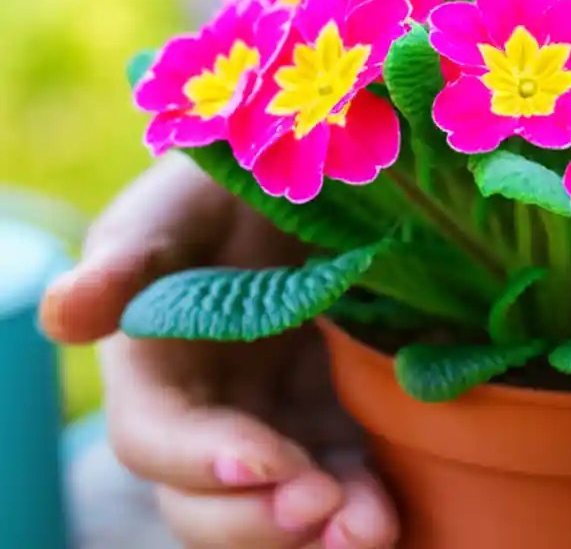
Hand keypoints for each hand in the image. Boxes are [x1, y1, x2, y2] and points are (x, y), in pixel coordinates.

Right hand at [41, 155, 398, 547]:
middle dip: (259, 520)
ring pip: (278, 513)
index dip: (198, 460)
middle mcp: (211, 414)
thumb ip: (128, 256)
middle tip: (319, 506)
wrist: (316, 173)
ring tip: (370, 528)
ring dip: (319, 536)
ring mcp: (278, 427)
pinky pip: (345, 487)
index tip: (262, 462)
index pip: (154, 439)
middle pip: (208, 505)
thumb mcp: (182, 201)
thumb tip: (63, 314)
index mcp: (154, 367)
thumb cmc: (231, 181)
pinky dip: (364, 509)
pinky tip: (392, 515)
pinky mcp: (338, 428)